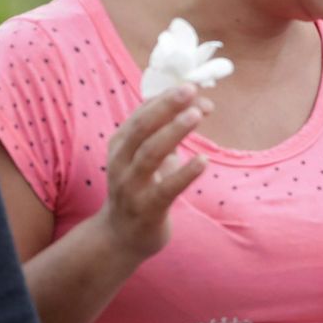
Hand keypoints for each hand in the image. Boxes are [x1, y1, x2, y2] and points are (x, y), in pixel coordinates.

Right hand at [96, 83, 208, 261]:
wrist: (120, 236)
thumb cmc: (141, 186)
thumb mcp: (148, 155)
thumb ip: (167, 129)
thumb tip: (199, 102)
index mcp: (121, 144)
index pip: (142, 114)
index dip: (166, 98)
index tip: (192, 87)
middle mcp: (121, 162)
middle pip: (142, 129)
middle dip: (166, 107)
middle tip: (190, 89)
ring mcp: (131, 187)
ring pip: (150, 154)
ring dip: (174, 132)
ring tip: (197, 114)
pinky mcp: (146, 209)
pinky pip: (166, 189)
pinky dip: (184, 173)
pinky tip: (203, 161)